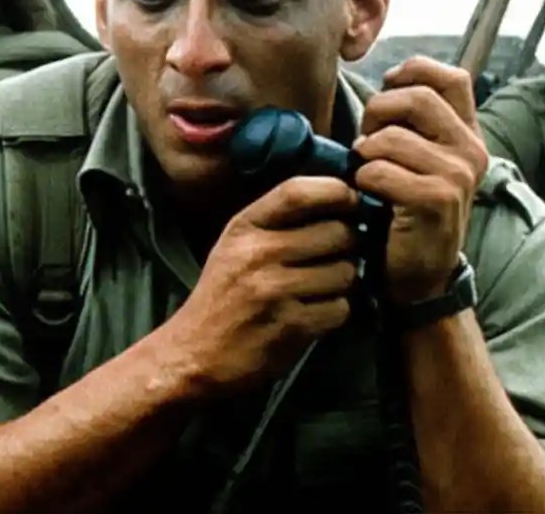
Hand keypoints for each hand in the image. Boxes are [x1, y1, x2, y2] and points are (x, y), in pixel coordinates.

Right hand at [163, 176, 358, 395]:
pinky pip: (340, 308)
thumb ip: (278, 221)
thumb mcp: (235, 245)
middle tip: (336, 256)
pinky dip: (335, 312)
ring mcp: (275, 291)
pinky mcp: (290, 326)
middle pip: (336, 233)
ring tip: (321, 288)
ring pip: (345, 272)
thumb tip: (340, 198)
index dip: (335, 191)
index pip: (297, 191)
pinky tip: (315, 314)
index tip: (350, 201)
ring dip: (342, 282)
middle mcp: (258, 254)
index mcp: (244, 228)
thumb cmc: (222, 295)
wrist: (193, 354)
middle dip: (348, 244)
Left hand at [354, 56, 488, 303]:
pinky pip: (381, 171)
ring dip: (364, 153)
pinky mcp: (436, 200)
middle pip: (416, 98)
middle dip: (377, 112)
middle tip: (365, 140)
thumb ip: (416, 123)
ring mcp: (457, 176)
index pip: (452, 78)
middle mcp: (471, 151)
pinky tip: (368, 195)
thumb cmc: (409, 212)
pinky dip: (363, 180)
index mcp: (469, 135)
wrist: (421, 276)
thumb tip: (390, 80)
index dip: (414, 71)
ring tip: (365, 172)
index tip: (388, 88)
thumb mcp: (422, 161)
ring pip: (391, 137)